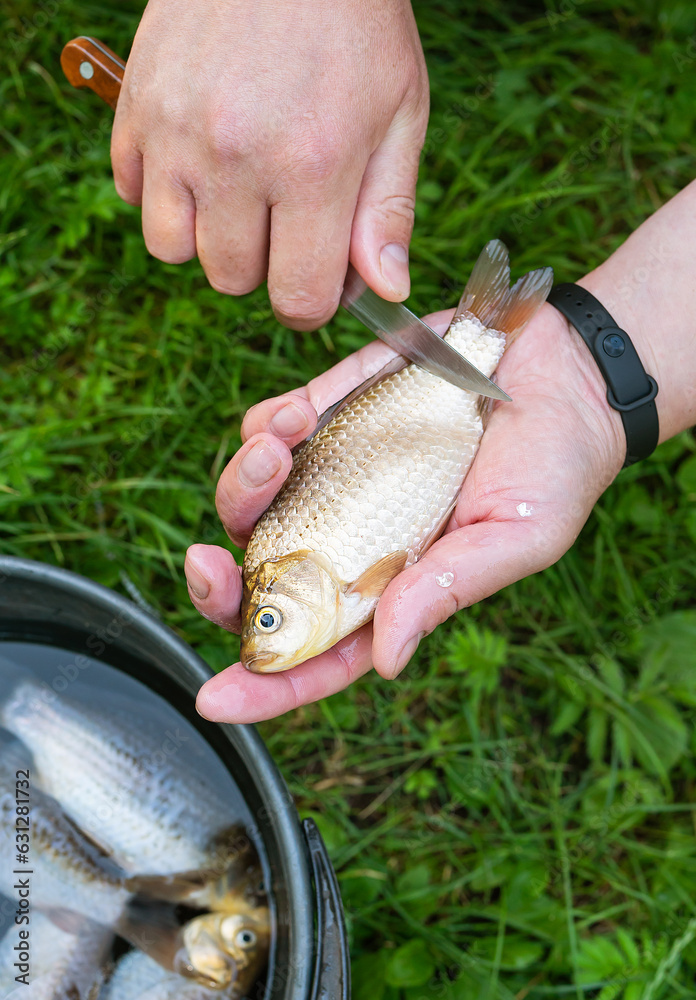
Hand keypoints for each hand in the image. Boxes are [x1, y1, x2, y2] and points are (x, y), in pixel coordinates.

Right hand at [111, 0, 428, 328]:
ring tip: (236, 194)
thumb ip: (389, 210)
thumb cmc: (353, 23)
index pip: (298, 298)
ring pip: (173, 250)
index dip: (310, 304)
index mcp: (313, 167)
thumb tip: (386, 291)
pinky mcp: (136, 108)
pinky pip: (132, 196)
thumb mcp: (400, 112)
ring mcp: (177, 132)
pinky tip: (198, 159)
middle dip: (264, 266)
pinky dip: (162, 195)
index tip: (316, 282)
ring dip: (206, 238)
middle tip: (284, 218)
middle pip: (233, 279)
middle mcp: (237, 158)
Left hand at [187, 303, 625, 722]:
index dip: (264, 685)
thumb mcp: (516, 538)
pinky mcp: (331, 416)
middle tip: (207, 565)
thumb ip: (447, 591)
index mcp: (394, 588)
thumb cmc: (552, 465)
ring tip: (274, 450)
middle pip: (261, 584)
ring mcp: (333, 479)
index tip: (215, 699)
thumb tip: (386, 661)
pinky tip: (298, 415)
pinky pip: (268, 431)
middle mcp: (351, 540)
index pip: (320, 652)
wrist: (561, 372)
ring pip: (249, 505)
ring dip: (241, 486)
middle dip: (218, 588)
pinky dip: (265, 428)